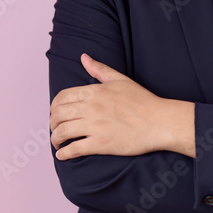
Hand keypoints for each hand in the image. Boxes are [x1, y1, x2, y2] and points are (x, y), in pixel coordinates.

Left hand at [49, 54, 194, 159]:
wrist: (160, 121)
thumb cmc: (143, 101)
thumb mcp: (120, 80)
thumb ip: (99, 69)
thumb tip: (84, 57)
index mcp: (94, 92)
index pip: (62, 97)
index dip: (54, 107)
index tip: (56, 114)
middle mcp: (91, 108)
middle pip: (58, 115)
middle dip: (52, 124)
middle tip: (55, 129)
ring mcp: (95, 126)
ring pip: (62, 132)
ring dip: (55, 139)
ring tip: (57, 144)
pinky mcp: (101, 144)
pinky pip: (75, 149)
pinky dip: (65, 153)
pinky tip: (63, 155)